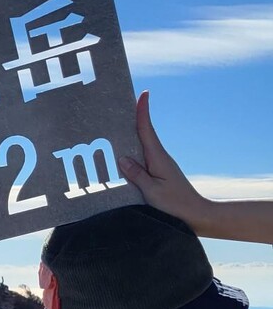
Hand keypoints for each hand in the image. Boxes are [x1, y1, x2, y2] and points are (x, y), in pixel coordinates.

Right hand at [120, 91, 211, 230]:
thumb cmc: (174, 204)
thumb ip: (136, 174)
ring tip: (114, 126)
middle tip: (121, 103)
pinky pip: (142, 158)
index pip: (147, 130)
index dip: (143, 111)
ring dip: (131, 134)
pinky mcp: (157, 173)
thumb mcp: (152, 191)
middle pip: (143, 133)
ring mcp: (158, 165)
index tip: (143, 94)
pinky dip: (132, 151)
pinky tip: (122, 155)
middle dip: (134, 117)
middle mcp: (159, 157)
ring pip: (141, 145)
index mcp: (158, 157)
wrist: (195, 214)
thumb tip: (123, 158)